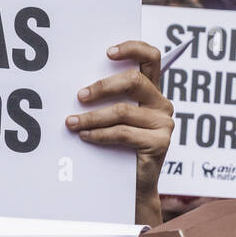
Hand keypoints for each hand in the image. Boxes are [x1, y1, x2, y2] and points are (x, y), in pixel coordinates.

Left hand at [66, 41, 172, 227]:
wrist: (134, 187)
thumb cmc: (120, 148)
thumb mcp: (115, 119)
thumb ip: (109, 99)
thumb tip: (78, 86)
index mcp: (152, 91)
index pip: (151, 58)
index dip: (132, 49)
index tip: (108, 53)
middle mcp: (162, 104)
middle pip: (134, 81)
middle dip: (102, 86)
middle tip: (79, 95)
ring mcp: (164, 124)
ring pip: (123, 110)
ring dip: (92, 116)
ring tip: (71, 123)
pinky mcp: (160, 143)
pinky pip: (123, 133)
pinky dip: (99, 134)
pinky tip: (85, 136)